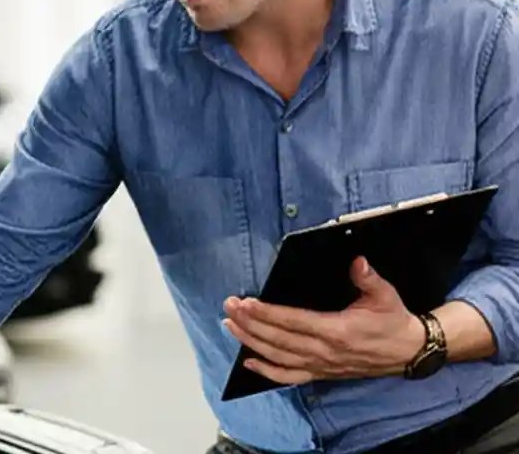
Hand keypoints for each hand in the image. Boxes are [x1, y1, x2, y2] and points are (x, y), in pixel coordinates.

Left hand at [223, 256, 424, 384]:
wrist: (409, 352)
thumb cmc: (394, 321)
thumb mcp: (386, 296)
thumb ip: (368, 279)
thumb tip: (357, 262)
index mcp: (337, 330)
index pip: (294, 321)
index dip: (268, 313)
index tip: (246, 302)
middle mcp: (325, 351)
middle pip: (279, 339)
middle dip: (250, 323)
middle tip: (229, 307)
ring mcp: (321, 365)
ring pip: (278, 357)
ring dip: (251, 341)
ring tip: (230, 325)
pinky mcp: (322, 374)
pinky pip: (290, 377)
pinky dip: (267, 372)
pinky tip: (248, 362)